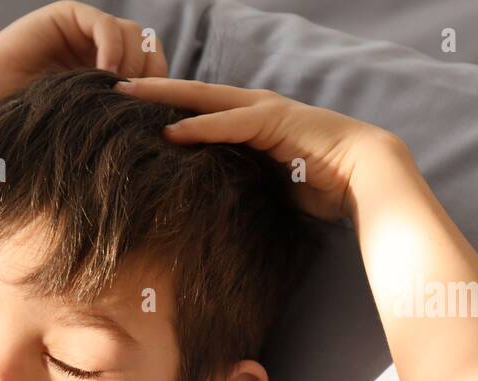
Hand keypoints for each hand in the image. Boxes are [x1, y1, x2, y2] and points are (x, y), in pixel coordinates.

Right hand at [0, 1, 167, 109]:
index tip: (151, 114)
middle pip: (149, 47)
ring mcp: (88, 27)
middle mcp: (103, 43)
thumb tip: (153, 130)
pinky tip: (105, 75)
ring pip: (133, 34)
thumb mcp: (82, 116)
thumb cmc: (31, 113)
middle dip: (152, 75)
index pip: (152, 67)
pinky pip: (105, 26)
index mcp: (111, 66)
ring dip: (133, 64)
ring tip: (119, 91)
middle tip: (139, 103)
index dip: (159, 87)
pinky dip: (112, 50)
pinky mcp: (70, 15)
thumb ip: (111, 112)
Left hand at [114, 78, 406, 221]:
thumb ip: (237, 178)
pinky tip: (171, 130)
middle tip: (114, 85)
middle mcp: (254, 108)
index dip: (165, 107)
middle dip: (153, 89)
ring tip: (127, 96)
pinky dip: (200, 127)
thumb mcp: (264, 182)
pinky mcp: (276, 122)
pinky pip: (230, 123)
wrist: (363, 178)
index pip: (199, 110)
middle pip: (193, 96)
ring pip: (205, 100)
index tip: (130, 109)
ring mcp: (265, 111)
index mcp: (250, 122)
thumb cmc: (318, 185)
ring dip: (165, 98)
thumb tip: (207, 198)